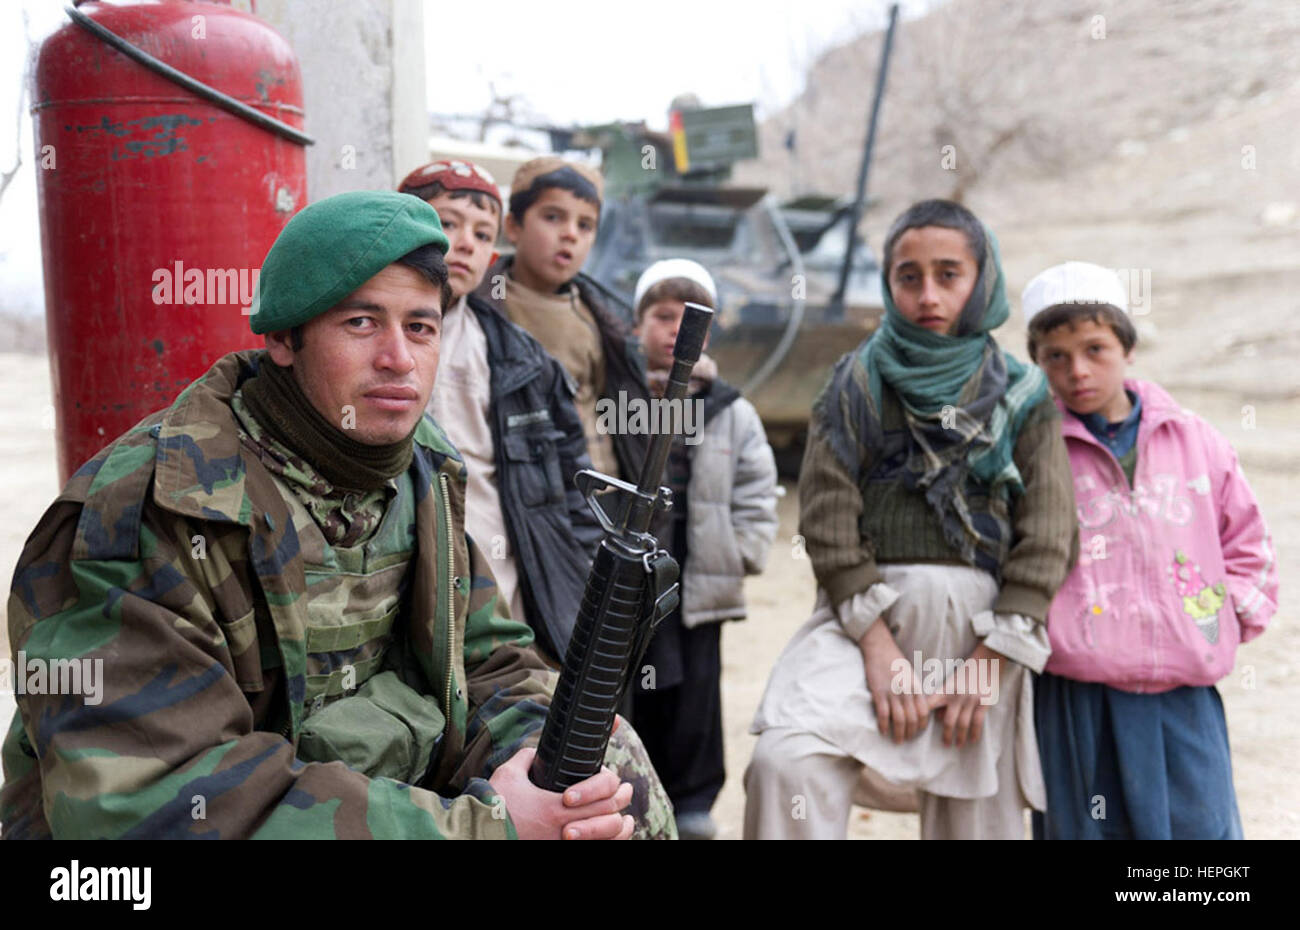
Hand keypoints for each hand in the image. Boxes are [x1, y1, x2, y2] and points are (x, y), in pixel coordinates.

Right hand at [488, 747, 634, 839]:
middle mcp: (565, 831)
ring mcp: (563, 846)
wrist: (478, 835)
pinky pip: (594, 850)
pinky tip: (610, 837)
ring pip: (607, 840)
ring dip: (619, 829)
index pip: (602, 796)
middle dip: (621, 801)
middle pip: (610, 818)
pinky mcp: (558, 851)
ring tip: (624, 819)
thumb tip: (537, 753)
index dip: (610, 786)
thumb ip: (527, 758)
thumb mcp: (509, 775)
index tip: (610, 777)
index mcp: (557, 807)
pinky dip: (606, 843)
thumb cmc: (494, 807)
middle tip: (625, 791)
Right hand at [857, 616, 931, 743]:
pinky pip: (883, 714)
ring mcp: (892, 692)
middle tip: (906, 740)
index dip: (921, 725)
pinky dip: (884, 725)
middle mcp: (906, 692)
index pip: (923, 712)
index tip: (917, 732)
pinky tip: (883, 731)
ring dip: (899, 733)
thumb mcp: (910, 675)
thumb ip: (915, 691)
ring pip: (899, 719)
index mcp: (916, 687)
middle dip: (910, 733)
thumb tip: (918, 708)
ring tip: (897, 741)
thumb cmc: (895, 661)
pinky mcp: (878, 692)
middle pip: (912, 719)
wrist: (880, 648)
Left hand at [930, 643, 1002, 747]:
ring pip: (963, 724)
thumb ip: (944, 699)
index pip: (930, 705)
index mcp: (946, 689)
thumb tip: (940, 719)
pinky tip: (973, 740)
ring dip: (960, 737)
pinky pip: (978, 722)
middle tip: (945, 745)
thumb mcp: (951, 682)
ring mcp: (971, 699)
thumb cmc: (968, 670)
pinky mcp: (984, 702)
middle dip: (946, 735)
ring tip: (958, 745)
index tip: (919, 729)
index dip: (923, 717)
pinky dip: (975, 733)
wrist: (988, 658)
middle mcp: (956, 695)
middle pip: (948, 721)